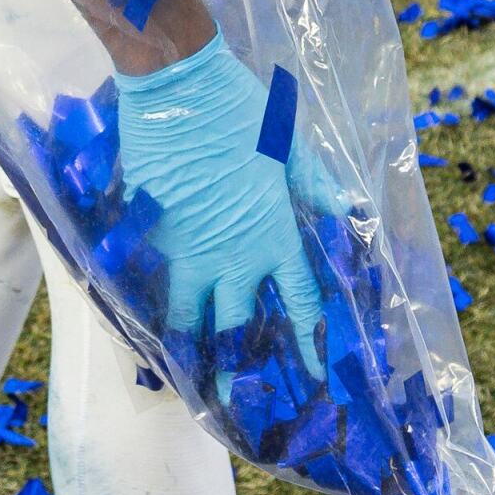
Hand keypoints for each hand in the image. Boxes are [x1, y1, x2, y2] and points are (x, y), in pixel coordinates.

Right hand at [114, 38, 327, 373]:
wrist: (177, 86)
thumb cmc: (240, 111)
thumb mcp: (290, 147)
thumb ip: (315, 187)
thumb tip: (347, 211)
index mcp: (272, 234)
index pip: (298, 302)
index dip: (308, 345)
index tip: (317, 376)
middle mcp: (230, 253)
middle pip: (235, 329)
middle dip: (238, 374)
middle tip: (240, 407)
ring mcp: (183, 247)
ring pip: (185, 317)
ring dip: (192, 353)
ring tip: (192, 384)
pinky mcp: (148, 234)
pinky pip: (154, 282)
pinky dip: (155, 308)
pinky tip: (153, 329)